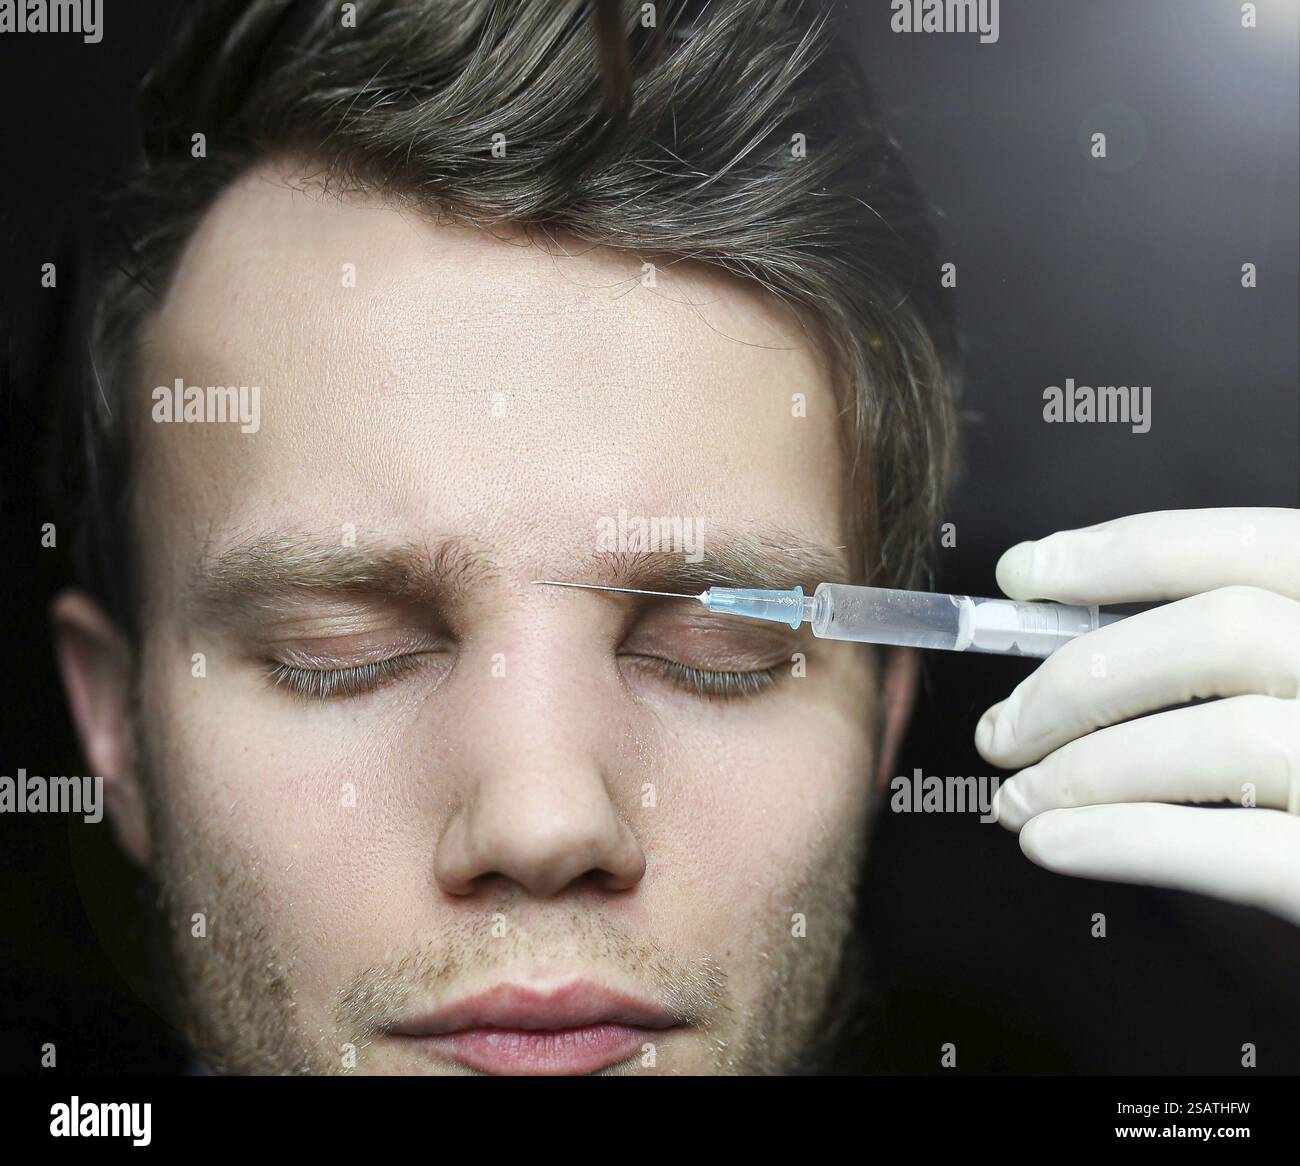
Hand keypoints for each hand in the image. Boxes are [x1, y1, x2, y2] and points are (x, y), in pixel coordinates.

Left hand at [977, 508, 1299, 925]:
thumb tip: (1080, 641)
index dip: (1126, 552)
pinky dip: (1121, 839)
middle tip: (1003, 726)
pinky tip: (1051, 842)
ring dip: (1085, 767)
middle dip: (1082, 676)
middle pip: (1225, 632)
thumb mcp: (1295, 691)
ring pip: (1224, 737)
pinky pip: (1237, 847)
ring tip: (1017, 796)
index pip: (1256, 546)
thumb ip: (1235, 657)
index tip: (1025, 571)